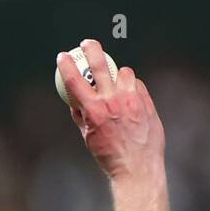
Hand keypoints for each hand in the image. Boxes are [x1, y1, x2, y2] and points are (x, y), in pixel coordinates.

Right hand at [57, 39, 165, 185]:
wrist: (136, 167)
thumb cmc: (109, 155)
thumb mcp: (89, 137)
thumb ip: (81, 117)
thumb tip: (75, 103)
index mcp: (94, 111)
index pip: (75, 82)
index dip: (67, 65)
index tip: (63, 56)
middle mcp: (112, 101)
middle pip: (100, 65)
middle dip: (91, 49)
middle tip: (87, 43)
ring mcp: (131, 99)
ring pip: (124, 72)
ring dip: (118, 75)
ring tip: (117, 85)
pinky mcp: (146, 101)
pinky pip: (137, 85)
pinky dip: (132, 88)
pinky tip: (130, 99)